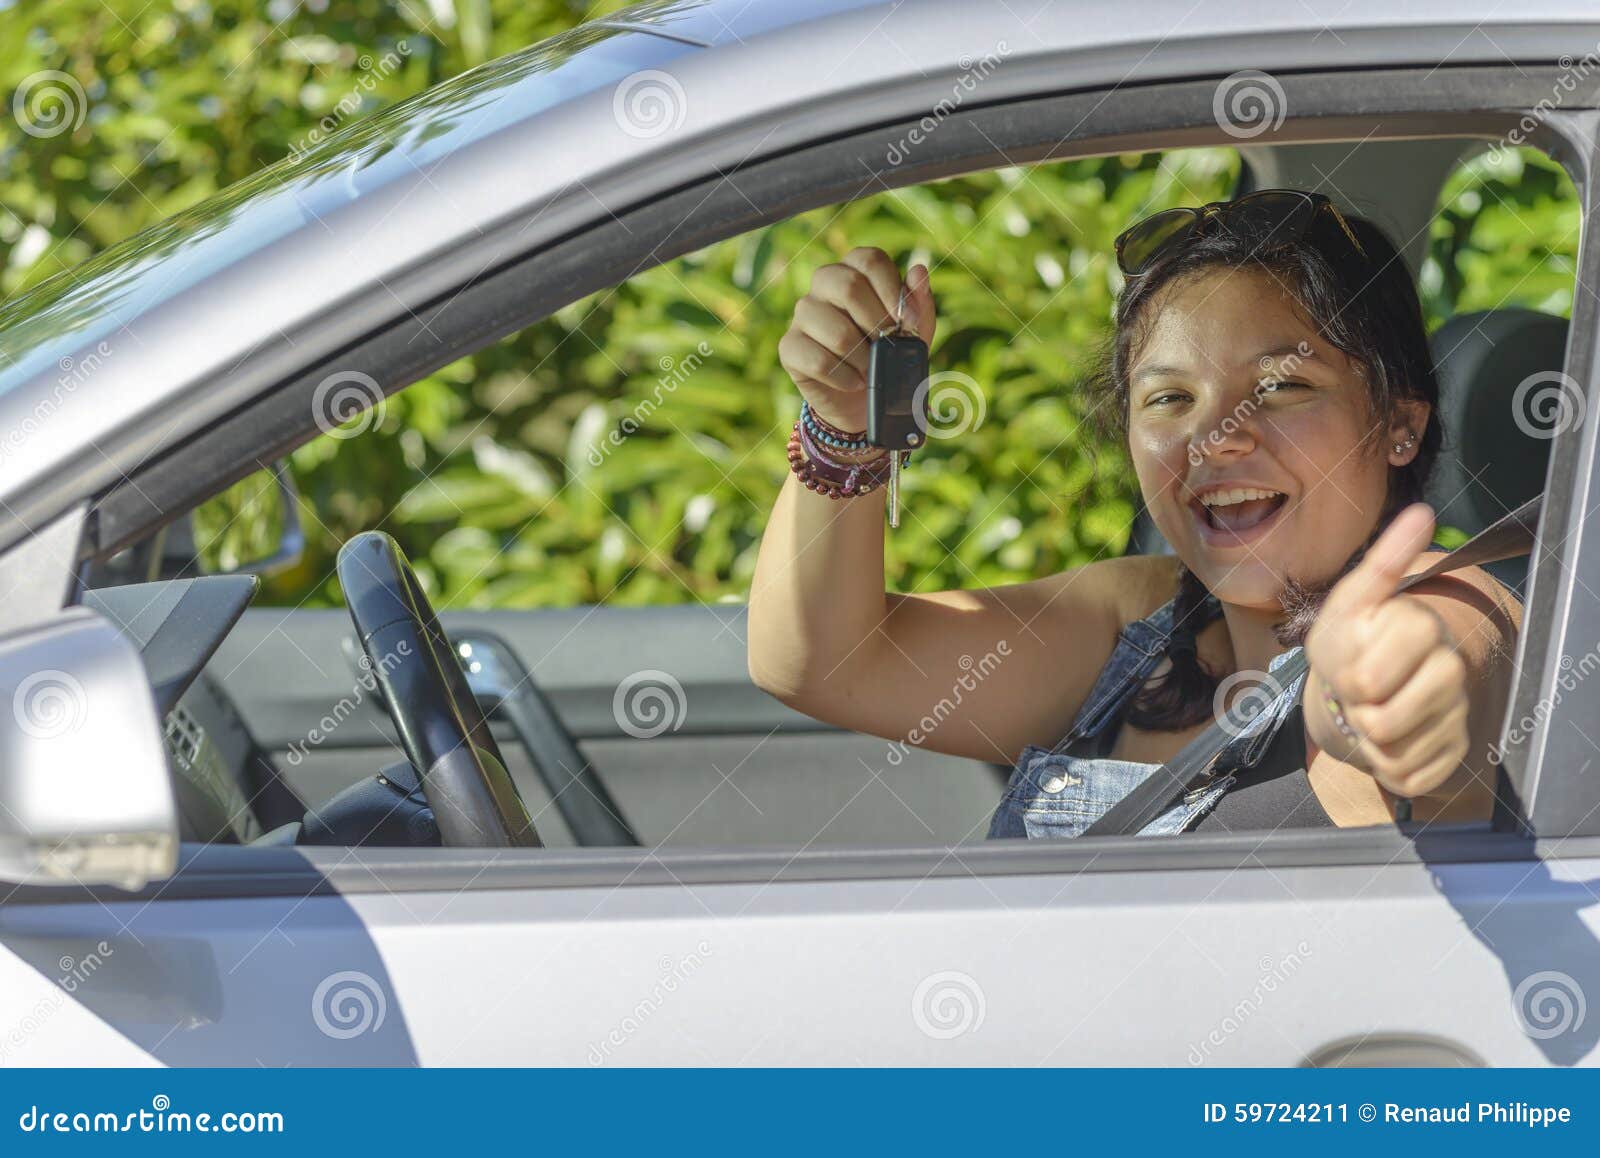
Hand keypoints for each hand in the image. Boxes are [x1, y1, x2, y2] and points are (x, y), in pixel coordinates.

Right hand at [778, 247, 935, 430]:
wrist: (863, 400)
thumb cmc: (888, 355)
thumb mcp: (914, 332)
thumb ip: (919, 302)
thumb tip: (919, 270)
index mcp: (854, 271)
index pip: (869, 260)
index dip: (892, 289)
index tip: (909, 321)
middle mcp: (824, 285)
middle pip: (848, 286)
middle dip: (877, 323)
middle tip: (889, 346)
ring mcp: (803, 314)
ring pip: (836, 330)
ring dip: (863, 357)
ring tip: (872, 369)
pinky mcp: (789, 347)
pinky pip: (819, 361)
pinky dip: (845, 378)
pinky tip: (855, 382)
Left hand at [1305, 503, 1469, 799]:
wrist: (1362, 683)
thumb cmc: (1351, 638)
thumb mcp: (1350, 601)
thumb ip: (1384, 562)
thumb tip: (1422, 512)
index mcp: (1422, 629)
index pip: (1365, 681)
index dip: (1345, 678)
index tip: (1353, 659)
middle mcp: (1449, 671)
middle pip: (1379, 722)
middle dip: (1354, 710)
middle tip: (1358, 690)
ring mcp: (1454, 716)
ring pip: (1390, 753)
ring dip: (1365, 738)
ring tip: (1370, 708)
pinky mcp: (1451, 755)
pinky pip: (1403, 777)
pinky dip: (1383, 763)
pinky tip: (1388, 737)